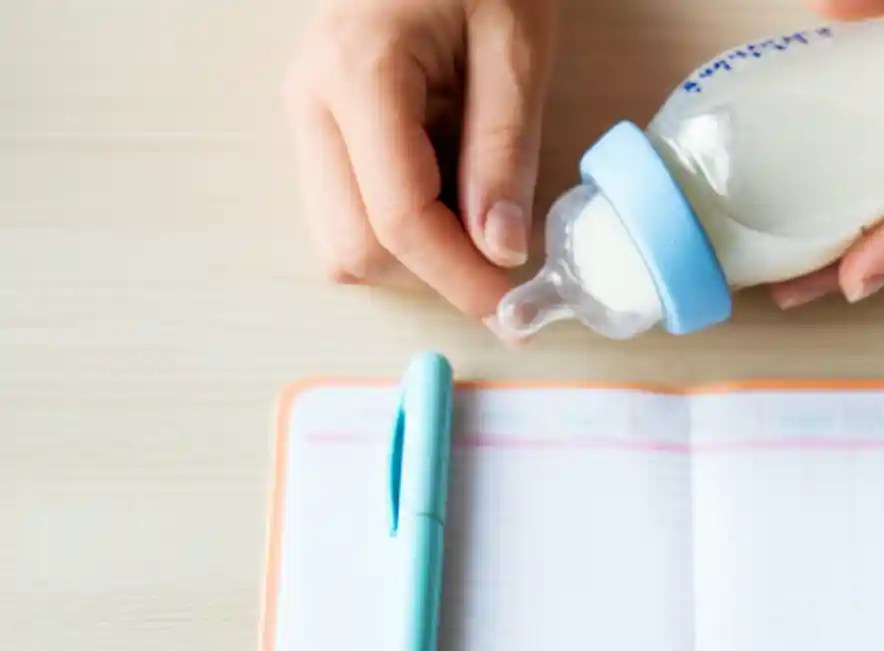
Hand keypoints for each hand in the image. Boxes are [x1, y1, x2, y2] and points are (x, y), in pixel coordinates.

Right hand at [283, 0, 555, 321]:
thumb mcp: (516, 47)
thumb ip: (505, 152)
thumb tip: (500, 252)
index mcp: (358, 74)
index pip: (398, 219)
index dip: (459, 277)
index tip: (514, 310)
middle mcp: (311, 103)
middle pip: (354, 248)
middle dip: (432, 274)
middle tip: (502, 267)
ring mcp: (305, 116)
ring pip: (341, 241)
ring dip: (414, 257)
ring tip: (478, 214)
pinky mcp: (317, 126)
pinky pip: (347, 212)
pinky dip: (401, 229)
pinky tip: (449, 192)